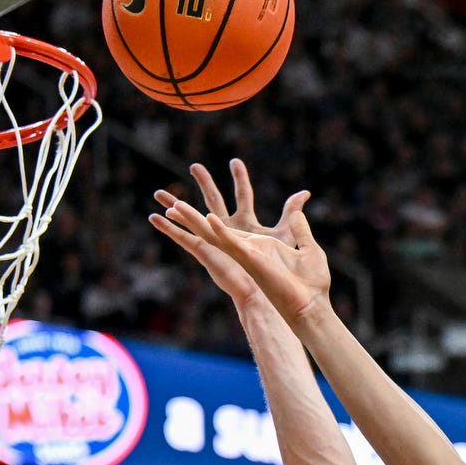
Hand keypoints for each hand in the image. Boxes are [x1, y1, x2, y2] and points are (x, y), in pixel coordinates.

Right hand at [149, 159, 330, 320]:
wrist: (295, 302)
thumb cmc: (300, 279)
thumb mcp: (293, 237)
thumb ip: (294, 215)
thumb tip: (303, 193)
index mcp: (253, 231)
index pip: (245, 198)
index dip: (241, 180)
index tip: (236, 162)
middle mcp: (235, 238)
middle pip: (216, 204)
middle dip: (206, 185)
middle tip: (195, 165)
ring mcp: (223, 250)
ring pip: (197, 223)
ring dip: (181, 209)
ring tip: (161, 194)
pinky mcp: (216, 261)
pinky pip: (194, 242)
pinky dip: (183, 229)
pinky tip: (172, 215)